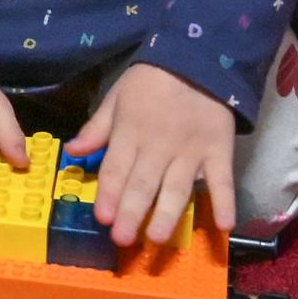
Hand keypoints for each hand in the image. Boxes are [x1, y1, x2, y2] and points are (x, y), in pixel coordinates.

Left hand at [68, 64, 236, 248]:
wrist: (198, 58)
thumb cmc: (152, 80)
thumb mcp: (117, 97)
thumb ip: (97, 128)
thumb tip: (72, 152)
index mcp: (130, 133)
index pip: (115, 169)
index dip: (108, 195)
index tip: (102, 218)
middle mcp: (158, 147)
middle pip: (142, 184)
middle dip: (131, 213)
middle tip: (122, 239)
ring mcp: (191, 152)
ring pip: (177, 188)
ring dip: (167, 215)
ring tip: (157, 238)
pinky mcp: (219, 151)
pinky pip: (223, 180)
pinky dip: (225, 202)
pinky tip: (224, 226)